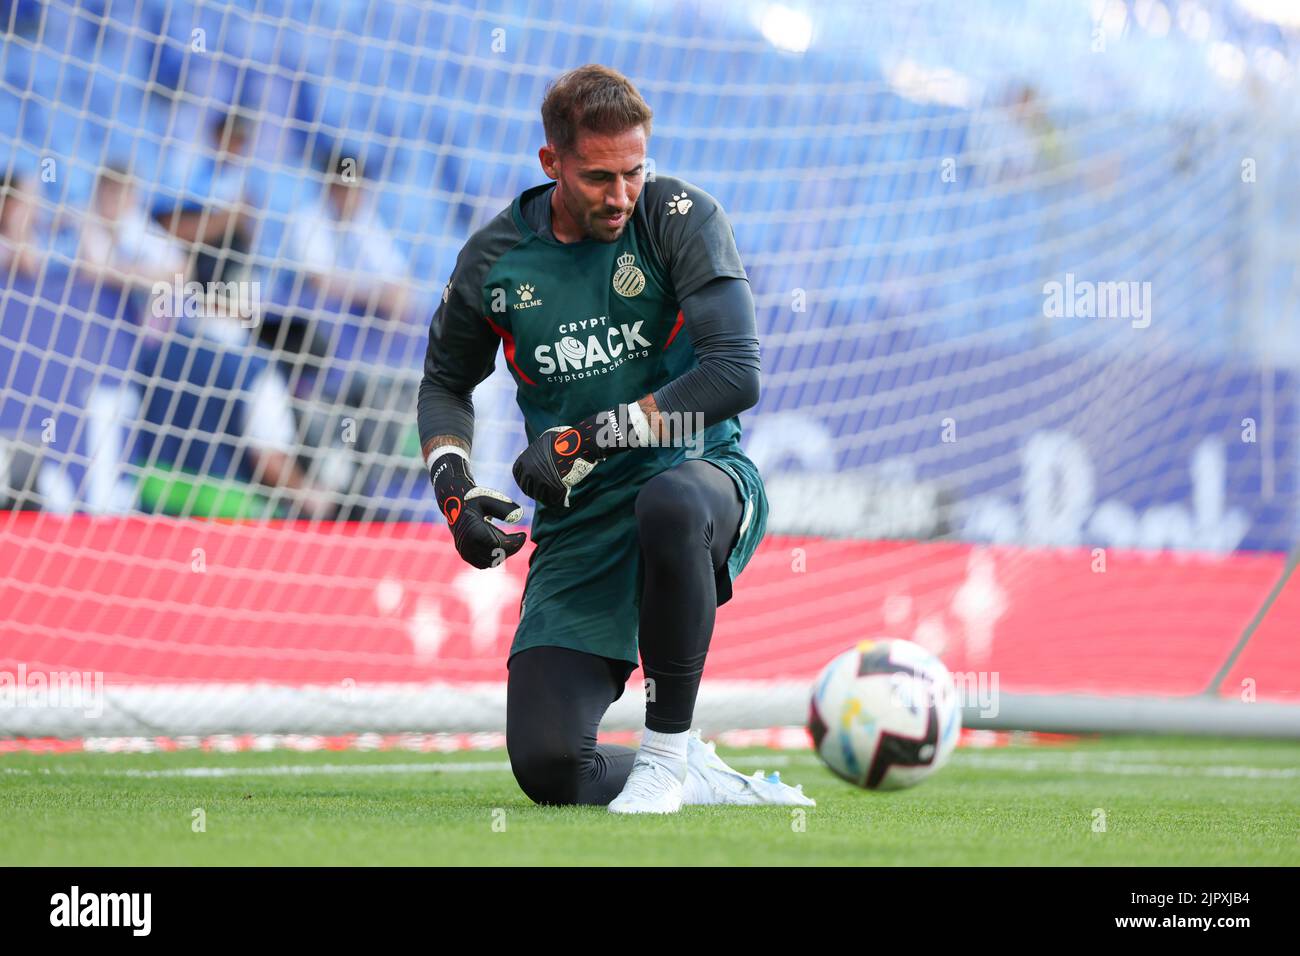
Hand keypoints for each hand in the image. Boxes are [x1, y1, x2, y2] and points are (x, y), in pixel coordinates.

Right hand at [431, 451, 526, 568]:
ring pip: (490, 562)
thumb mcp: (490, 499)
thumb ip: (505, 507)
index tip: (523, 535)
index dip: (515, 542)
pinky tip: (500, 545)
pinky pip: (482, 563)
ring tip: (509, 540)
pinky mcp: (464, 554)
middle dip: (511, 548)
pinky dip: (492, 557)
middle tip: (519, 537)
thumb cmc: (474, 498)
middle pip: (496, 555)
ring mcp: (464, 551)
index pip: (500, 546)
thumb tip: (520, 515)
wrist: (453, 501)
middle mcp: (467, 544)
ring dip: (502, 554)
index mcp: (473, 532)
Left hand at [511, 402, 652, 507]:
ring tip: (557, 493)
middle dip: (536, 490)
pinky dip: (557, 501)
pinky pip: (552, 500)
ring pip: (540, 496)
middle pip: (528, 489)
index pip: (518, 477)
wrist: (580, 443)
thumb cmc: (564, 439)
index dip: (526, 480)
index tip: (536, 481)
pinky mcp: (553, 489)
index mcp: (524, 460)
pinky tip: (563, 498)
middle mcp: (529, 472)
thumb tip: (522, 453)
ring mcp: (541, 481)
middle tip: (548, 489)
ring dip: (547, 496)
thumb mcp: (543, 440)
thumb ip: (532, 450)